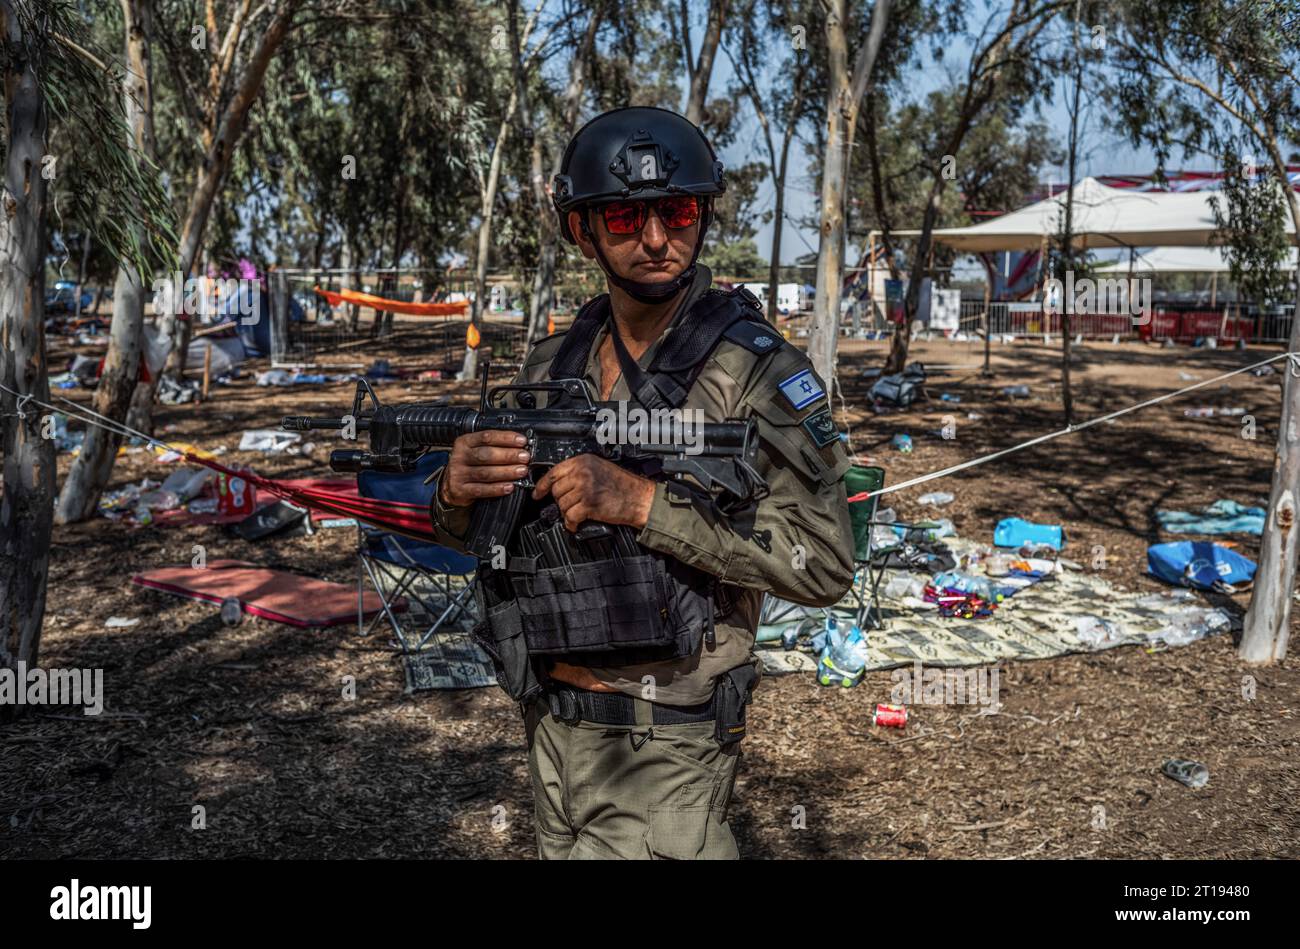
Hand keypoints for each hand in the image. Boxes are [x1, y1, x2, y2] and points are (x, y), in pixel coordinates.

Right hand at [439, 430, 530, 507]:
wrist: (451, 484)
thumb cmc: (470, 464)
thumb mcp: (475, 450)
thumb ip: (494, 446)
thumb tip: (520, 446)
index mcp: (465, 442)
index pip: (486, 437)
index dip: (506, 438)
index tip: (521, 441)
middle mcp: (460, 457)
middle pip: (486, 454)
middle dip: (508, 455)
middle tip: (524, 457)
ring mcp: (458, 474)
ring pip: (485, 473)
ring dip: (506, 472)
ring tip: (521, 471)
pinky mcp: (460, 490)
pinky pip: (482, 489)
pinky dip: (497, 488)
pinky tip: (510, 486)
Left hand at [532, 454, 655, 531]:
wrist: (640, 498)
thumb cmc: (624, 486)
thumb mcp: (600, 468)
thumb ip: (580, 471)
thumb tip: (560, 481)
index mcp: (584, 461)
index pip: (554, 472)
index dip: (542, 485)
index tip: (538, 493)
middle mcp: (582, 472)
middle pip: (556, 489)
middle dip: (560, 501)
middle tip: (569, 506)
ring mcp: (585, 487)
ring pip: (562, 504)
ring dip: (567, 513)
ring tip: (577, 514)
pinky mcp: (589, 504)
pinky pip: (569, 516)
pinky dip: (571, 523)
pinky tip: (576, 524)